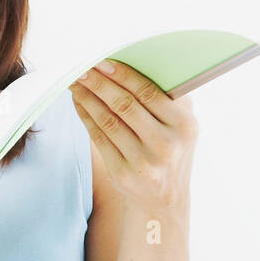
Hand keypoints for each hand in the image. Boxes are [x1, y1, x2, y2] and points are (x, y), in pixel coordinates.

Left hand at [69, 60, 198, 210]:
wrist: (164, 200)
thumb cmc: (169, 150)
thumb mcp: (180, 127)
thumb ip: (167, 98)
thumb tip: (132, 62)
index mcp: (185, 125)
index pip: (149, 92)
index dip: (122, 75)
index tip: (102, 61)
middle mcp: (166, 144)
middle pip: (125, 105)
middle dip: (99, 83)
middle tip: (80, 68)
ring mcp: (144, 161)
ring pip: (108, 120)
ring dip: (87, 98)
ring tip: (74, 82)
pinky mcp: (123, 173)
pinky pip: (98, 138)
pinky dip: (86, 116)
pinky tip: (78, 102)